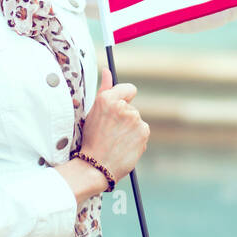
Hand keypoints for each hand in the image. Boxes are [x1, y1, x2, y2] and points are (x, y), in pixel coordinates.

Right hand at [79, 67, 148, 187]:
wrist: (96, 166)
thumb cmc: (92, 139)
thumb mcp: (93, 112)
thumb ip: (104, 88)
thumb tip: (107, 70)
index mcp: (107, 99)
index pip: (129, 88)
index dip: (124, 99)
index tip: (117, 110)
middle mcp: (123, 106)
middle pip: (132, 107)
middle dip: (124, 118)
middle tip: (111, 132)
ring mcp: (135, 119)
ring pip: (137, 121)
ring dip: (130, 129)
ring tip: (116, 141)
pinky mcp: (144, 131)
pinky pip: (142, 132)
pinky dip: (136, 138)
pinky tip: (124, 146)